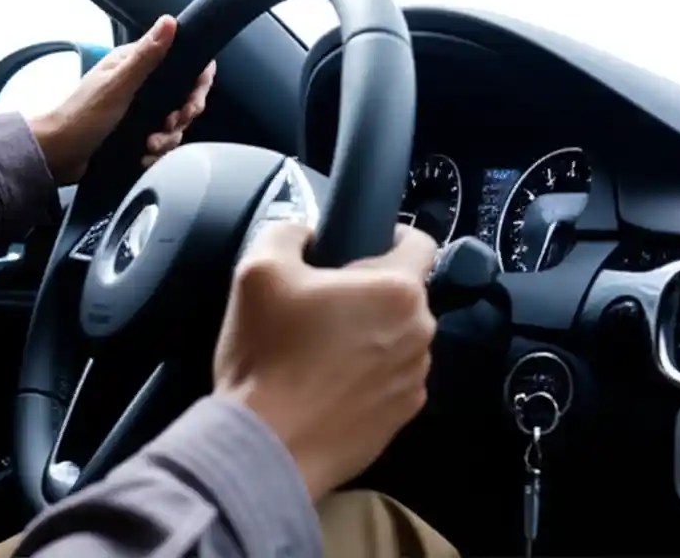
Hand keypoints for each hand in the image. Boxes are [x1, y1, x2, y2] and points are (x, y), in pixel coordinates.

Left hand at [27, 14, 214, 183]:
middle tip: (170, 126)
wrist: (59, 155)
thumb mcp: (118, 85)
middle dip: (181, 116)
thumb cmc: (82, 117)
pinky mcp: (136, 131)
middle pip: (183, 97)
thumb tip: (169, 22)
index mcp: (134, 64)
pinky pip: (161, 139)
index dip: (196, 83)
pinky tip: (145, 155)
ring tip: (151, 145)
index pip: (182, 64)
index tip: (191, 103)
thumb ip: (146, 56)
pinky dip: (158, 150)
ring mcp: (139, 109)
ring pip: (174, 122)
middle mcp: (140, 84)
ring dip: (168, 138)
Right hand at [213, 222, 437, 499]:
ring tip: (319, 352)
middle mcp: (420, 333)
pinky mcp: (402, 419)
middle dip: (369, 294)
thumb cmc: (266, 355)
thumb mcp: (259, 269)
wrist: (267, 447)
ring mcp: (415, 380)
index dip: (387, 236)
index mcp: (398, 290)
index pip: (419, 241)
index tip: (354, 250)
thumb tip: (306, 232)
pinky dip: (367, 378)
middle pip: (403, 295)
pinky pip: (390, 380)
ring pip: (398, 339)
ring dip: (370, 337)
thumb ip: (289, 231)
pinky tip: (326, 387)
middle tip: (319, 307)